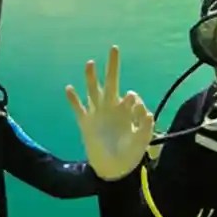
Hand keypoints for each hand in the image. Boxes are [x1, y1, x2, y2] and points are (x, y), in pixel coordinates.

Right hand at [65, 45, 155, 180]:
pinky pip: (78, 108)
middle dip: (113, 66)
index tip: (137, 110)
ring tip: (91, 63)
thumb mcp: (142, 142)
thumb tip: (147, 113)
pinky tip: (69, 89)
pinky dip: (73, 99)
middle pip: (111, 82)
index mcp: (127, 111)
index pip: (131, 96)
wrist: (112, 168)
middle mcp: (111, 107)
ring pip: (93, 91)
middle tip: (114, 48)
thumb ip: (146, 128)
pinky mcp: (85, 123)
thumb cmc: (129, 154)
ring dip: (91, 77)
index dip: (134, 101)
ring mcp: (97, 114)